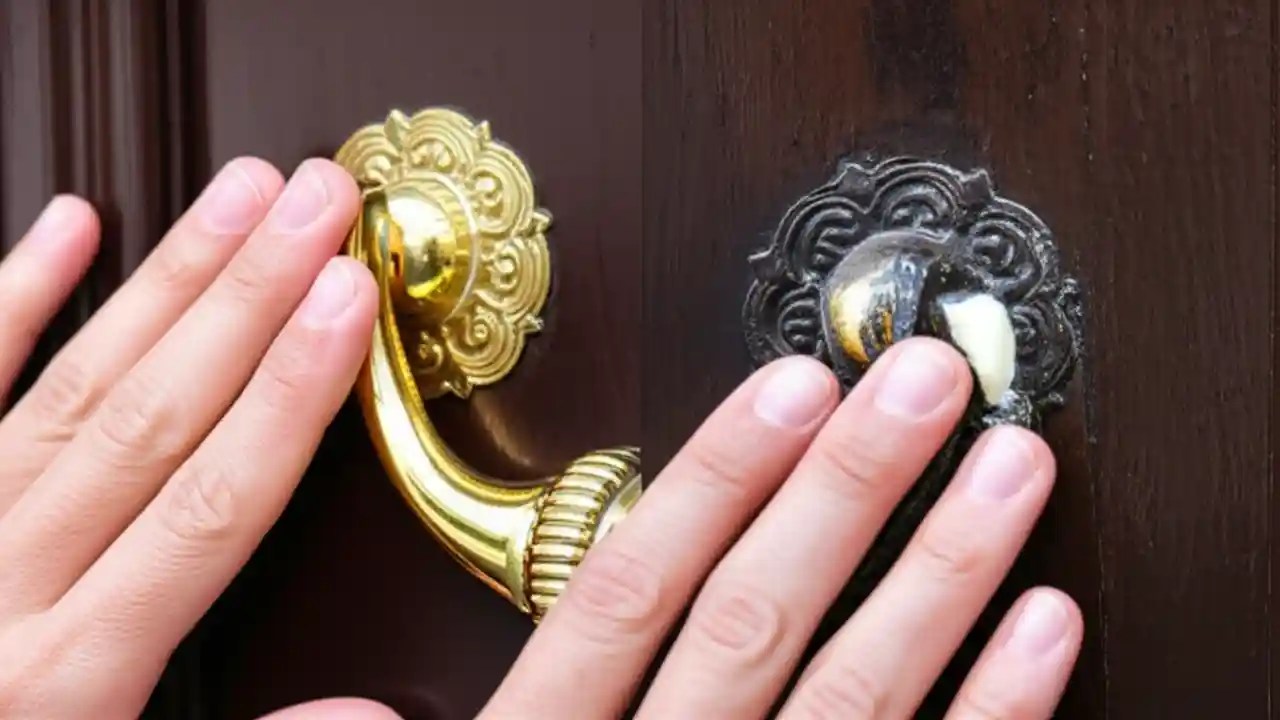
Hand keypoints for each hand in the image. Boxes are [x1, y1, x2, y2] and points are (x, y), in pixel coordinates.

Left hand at [0, 159, 395, 717]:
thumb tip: (370, 717)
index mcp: (64, 684)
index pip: (210, 508)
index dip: (290, 397)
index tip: (347, 304)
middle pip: (148, 422)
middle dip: (247, 302)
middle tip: (314, 204)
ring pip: (70, 391)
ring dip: (165, 285)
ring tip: (239, 198)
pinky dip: (8, 302)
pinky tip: (69, 228)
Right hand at [482, 340, 1081, 718]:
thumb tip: (365, 692)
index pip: (626, 593)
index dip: (711, 479)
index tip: (790, 386)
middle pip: (752, 619)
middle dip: (845, 489)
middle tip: (923, 384)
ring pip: (854, 694)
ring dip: (941, 573)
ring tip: (1008, 470)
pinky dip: (996, 709)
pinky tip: (1039, 627)